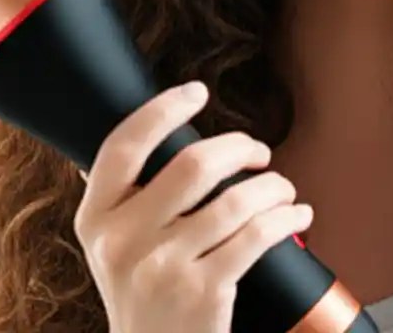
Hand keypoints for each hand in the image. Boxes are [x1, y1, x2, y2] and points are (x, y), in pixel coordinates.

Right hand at [74, 81, 312, 332]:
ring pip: (235, 199)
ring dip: (273, 185)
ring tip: (282, 189)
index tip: (196, 92)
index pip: (123, 146)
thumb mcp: (115, 250)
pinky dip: (287, 217)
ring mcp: (162, 268)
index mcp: (95, 220)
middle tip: (258, 152)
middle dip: (239, 147)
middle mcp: (123, 241)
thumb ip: (126, 199)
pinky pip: (258, 235)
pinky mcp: (204, 292)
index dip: (162, 110)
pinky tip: (296, 215)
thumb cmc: (145, 299)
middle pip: (192, 164)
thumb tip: (159, 133)